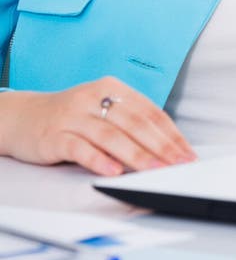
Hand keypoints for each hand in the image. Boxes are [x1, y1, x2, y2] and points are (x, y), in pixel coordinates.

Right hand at [0, 76, 196, 175]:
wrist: (24, 116)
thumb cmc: (72, 116)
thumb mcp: (102, 109)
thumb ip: (130, 123)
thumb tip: (166, 147)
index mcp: (112, 87)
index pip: (150, 112)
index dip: (171, 134)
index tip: (187, 154)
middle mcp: (94, 97)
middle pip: (134, 122)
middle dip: (160, 146)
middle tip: (178, 165)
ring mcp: (73, 115)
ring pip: (111, 135)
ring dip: (136, 155)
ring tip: (154, 170)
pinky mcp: (55, 135)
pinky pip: (81, 147)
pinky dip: (99, 160)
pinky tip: (114, 172)